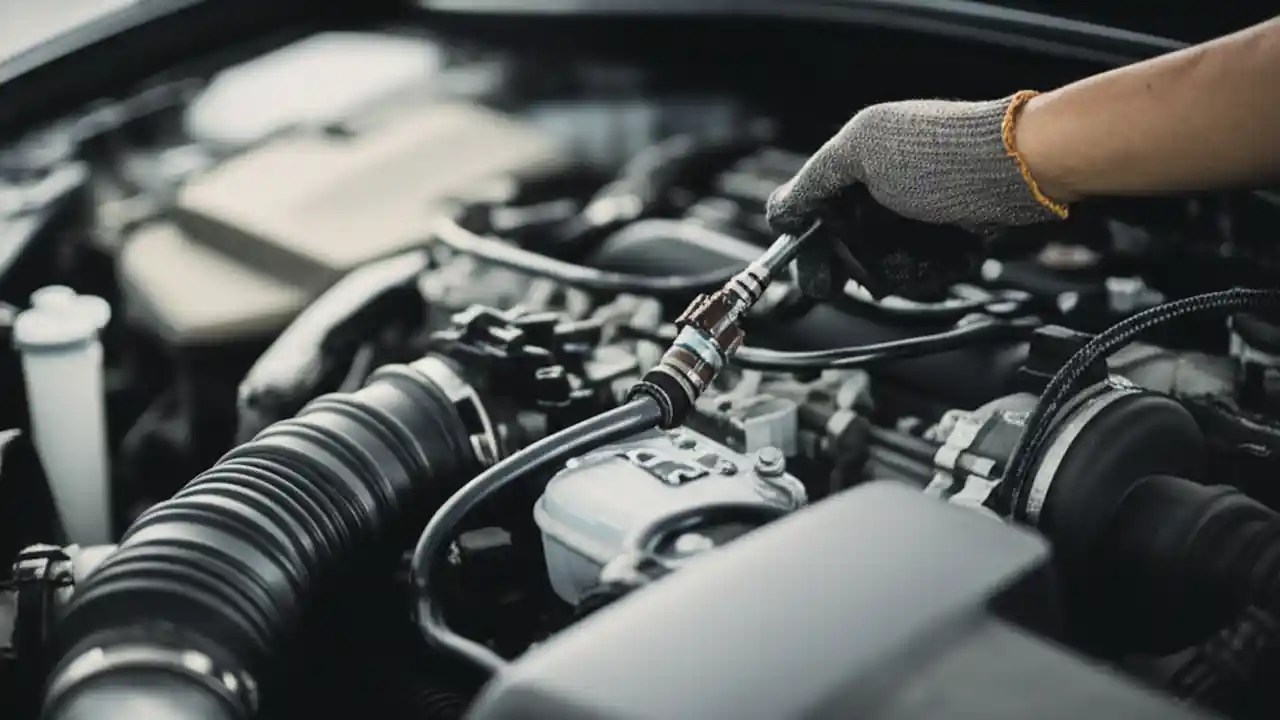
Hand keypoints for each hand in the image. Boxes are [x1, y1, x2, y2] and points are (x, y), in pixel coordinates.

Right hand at [768, 94, 1065, 297]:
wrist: (1022, 170)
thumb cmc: (945, 156)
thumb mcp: (862, 155)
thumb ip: (813, 181)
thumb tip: (778, 210)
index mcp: (858, 156)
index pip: (814, 212)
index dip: (809, 250)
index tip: (816, 281)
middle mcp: (885, 181)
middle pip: (850, 244)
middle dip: (861, 265)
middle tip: (870, 275)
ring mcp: (917, 207)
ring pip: (887, 260)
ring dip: (901, 270)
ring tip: (922, 260)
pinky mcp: (948, 229)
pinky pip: (924, 264)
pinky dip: (934, 269)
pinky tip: (948, 259)